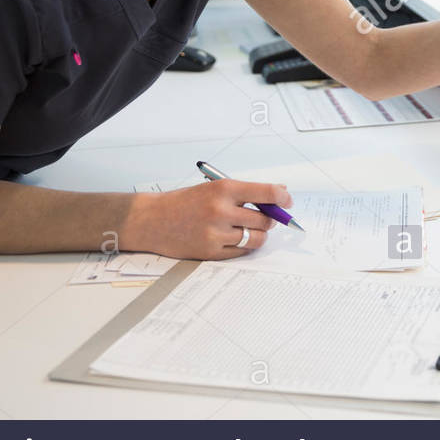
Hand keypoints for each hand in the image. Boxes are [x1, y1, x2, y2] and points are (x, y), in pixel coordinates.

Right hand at [127, 179, 292, 259]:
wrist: (151, 220)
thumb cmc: (184, 202)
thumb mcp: (213, 187)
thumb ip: (245, 191)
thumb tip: (279, 194)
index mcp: (223, 189)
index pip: (266, 192)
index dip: (282, 198)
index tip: (288, 201)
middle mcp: (221, 210)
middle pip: (265, 220)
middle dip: (270, 220)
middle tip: (266, 218)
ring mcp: (216, 233)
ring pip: (256, 238)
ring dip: (260, 235)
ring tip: (251, 230)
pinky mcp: (210, 252)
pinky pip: (242, 252)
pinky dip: (245, 247)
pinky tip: (237, 239)